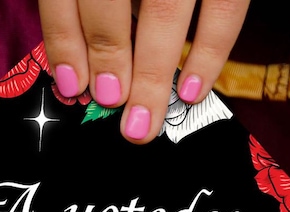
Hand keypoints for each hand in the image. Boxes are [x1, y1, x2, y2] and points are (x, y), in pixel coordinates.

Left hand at [39, 0, 250, 143]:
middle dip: (110, 61)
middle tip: (112, 110)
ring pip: (164, 10)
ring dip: (152, 73)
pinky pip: (224, 6)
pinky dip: (210, 52)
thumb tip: (81, 69)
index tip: (73, 86)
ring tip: (143, 122)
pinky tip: (192, 92)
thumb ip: (87, 2)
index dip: (65, 37)